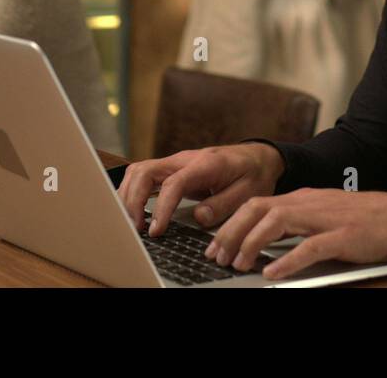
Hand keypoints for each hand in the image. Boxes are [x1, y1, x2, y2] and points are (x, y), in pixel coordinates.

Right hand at [116, 142, 284, 235]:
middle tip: (136, 229)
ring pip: (139, 172)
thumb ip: (224, 204)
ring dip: (129, 196)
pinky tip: (134, 212)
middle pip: (145, 171)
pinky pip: (144, 176)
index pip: (173, 183)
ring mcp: (176, 163)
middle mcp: (185, 159)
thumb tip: (199, 217)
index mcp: (206, 164)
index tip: (157, 230)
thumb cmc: (254, 173)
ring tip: (133, 224)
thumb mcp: (249, 191)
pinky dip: (133, 192)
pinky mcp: (172, 169)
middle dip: (133, 200)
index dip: (161, 208)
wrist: (257, 157)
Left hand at [206, 188, 386, 279]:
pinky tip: (273, 272)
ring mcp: (325, 218)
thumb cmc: (361, 219)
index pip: (255, 205)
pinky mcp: (342, 236)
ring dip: (252, 244)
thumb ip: (294, 223)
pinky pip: (309, 247)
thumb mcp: (321, 215)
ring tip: (240, 264)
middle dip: (232, 232)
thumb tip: (262, 238)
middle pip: (258, 209)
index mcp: (301, 199)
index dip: (230, 224)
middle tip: (218, 257)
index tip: (215, 245)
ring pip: (277, 222)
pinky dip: (288, 259)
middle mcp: (308, 204)